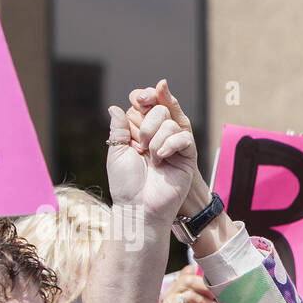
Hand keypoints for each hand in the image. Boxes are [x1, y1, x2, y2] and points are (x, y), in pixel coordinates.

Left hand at [106, 80, 197, 228]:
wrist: (140, 206)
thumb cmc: (126, 184)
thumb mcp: (117, 151)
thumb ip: (119, 128)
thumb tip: (115, 107)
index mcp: (140, 133)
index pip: (147, 105)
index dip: (145, 96)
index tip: (139, 99)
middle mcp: (158, 137)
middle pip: (160, 109)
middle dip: (147, 124)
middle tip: (140, 145)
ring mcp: (173, 147)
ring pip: (170, 124)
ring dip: (156, 141)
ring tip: (152, 159)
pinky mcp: (186, 157)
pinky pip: (183, 138)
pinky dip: (170, 145)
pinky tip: (162, 159)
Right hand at [162, 263, 217, 302]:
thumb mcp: (185, 301)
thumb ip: (191, 286)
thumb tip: (195, 268)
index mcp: (173, 288)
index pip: (185, 275)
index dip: (200, 277)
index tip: (213, 281)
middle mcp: (170, 294)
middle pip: (187, 281)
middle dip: (205, 286)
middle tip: (216, 293)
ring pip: (190, 295)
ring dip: (206, 302)